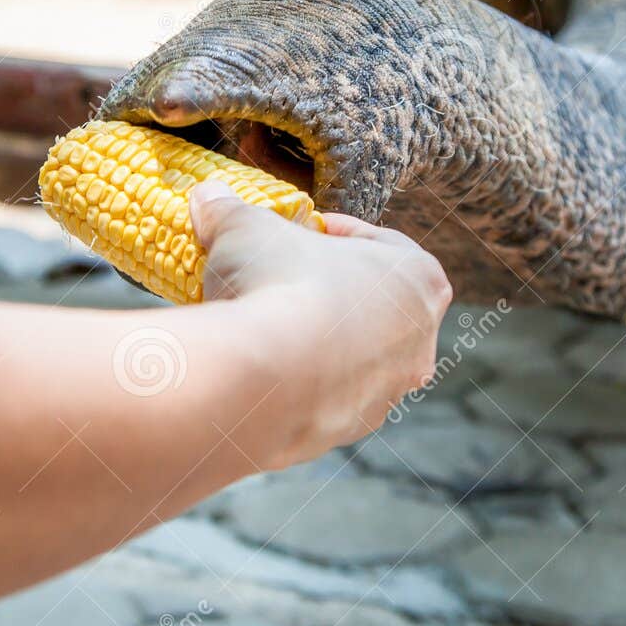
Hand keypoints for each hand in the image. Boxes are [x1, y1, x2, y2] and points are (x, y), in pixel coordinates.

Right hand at [190, 180, 452, 467]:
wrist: (262, 381)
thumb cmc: (277, 287)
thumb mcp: (246, 229)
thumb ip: (231, 210)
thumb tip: (207, 196)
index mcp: (418, 279)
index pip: (376, 242)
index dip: (329, 233)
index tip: (295, 232)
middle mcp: (419, 340)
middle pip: (369, 303)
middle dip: (327, 290)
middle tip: (279, 280)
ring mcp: (388, 392)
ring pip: (352, 356)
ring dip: (316, 341)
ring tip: (263, 328)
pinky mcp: (350, 430)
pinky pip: (323, 397)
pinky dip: (298, 383)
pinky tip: (260, 369)